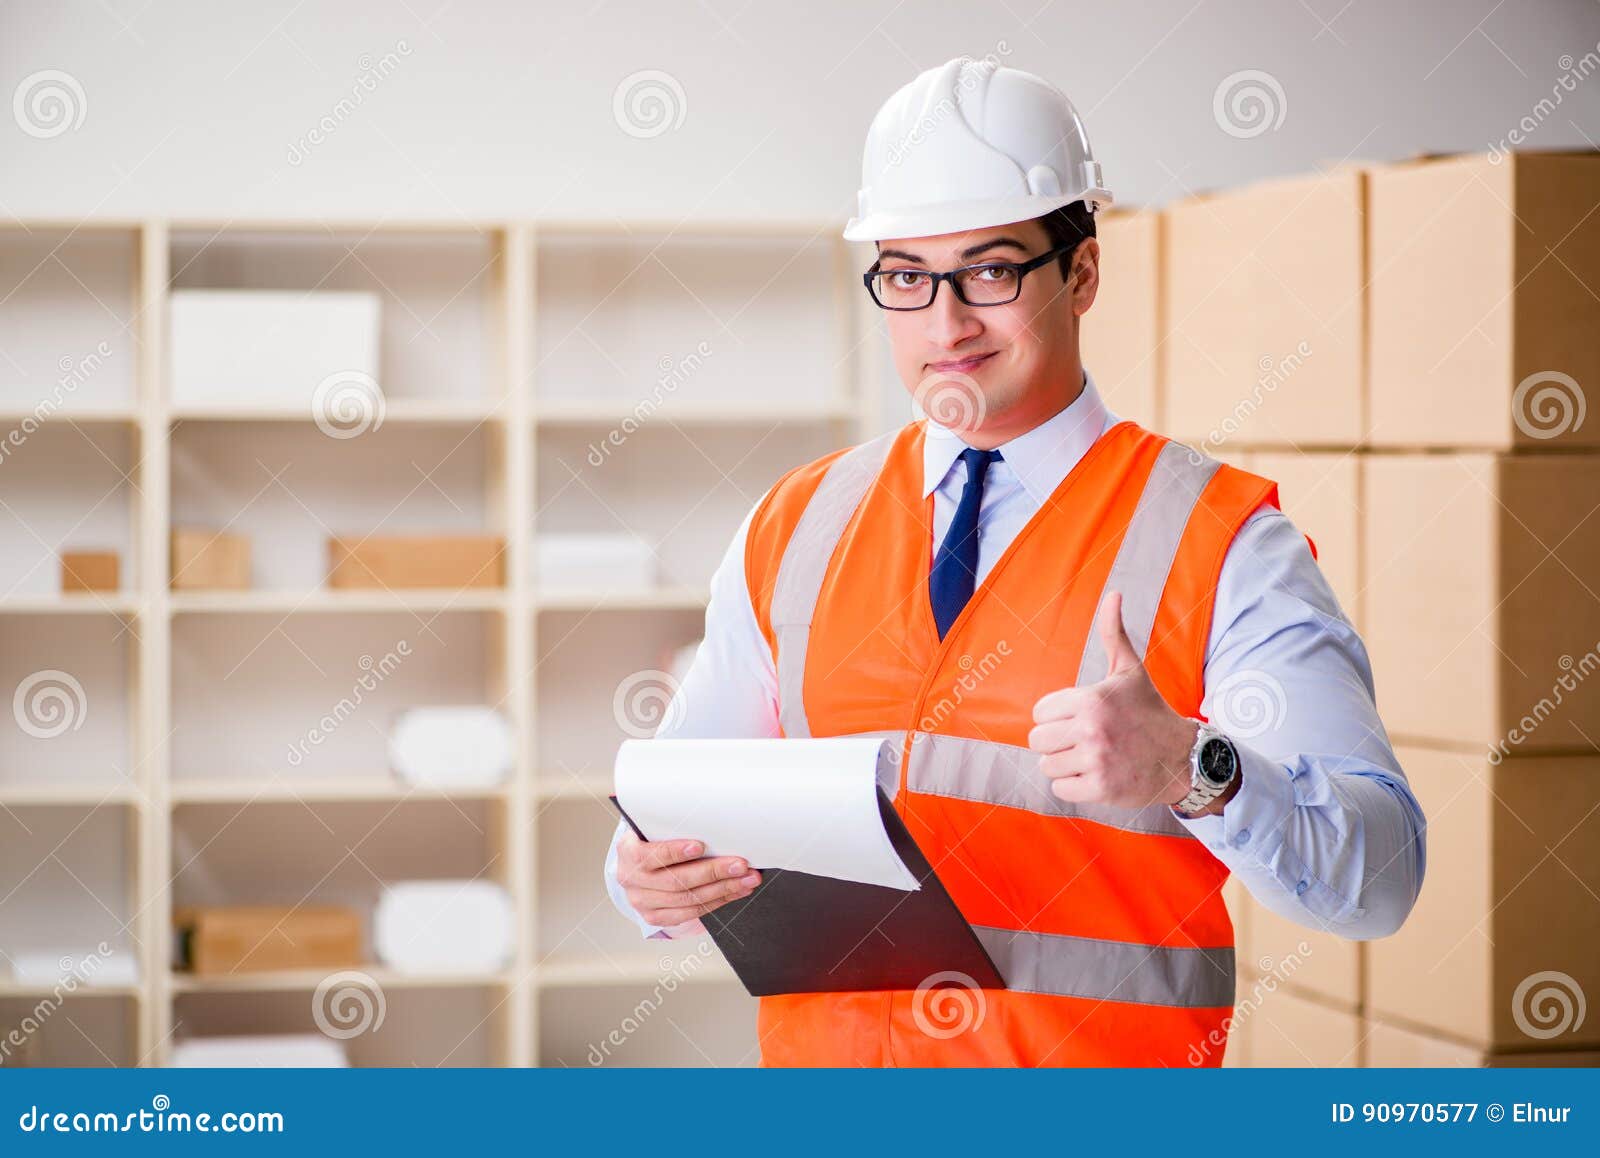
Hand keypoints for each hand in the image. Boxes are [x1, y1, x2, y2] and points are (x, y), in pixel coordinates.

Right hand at [616, 834, 761, 933]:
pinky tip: (735, 891)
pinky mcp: (655, 917)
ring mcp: (642, 902)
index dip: (675, 852)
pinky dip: (718, 902)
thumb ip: (672, 824)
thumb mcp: (653, 826)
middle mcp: (632, 880)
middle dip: (713, 872)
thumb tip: (711, 817)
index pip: (651, 855)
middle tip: (740, 865)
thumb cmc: (651, 840)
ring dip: (723, 889)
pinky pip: (691, 912)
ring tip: (746, 879)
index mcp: (629, 852)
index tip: (700, 846)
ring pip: (688, 899)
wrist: (635, 864)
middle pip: (676, 881)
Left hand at [1027, 590, 1198, 810]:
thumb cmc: (1148, 711)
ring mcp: (1095, 761)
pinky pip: (1060, 789)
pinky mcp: (1100, 788)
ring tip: (1091, 757)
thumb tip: (1113, 593)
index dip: (1056, 716)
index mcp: (1090, 699)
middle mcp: (1090, 729)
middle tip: (1082, 741)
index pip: (1040, 713)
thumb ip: (1112, 632)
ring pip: (1047, 766)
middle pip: (1037, 741)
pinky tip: (1095, 775)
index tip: (1080, 718)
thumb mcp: (1129, 670)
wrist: (1182, 757)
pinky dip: (1073, 786)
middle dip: (1056, 742)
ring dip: (1064, 765)